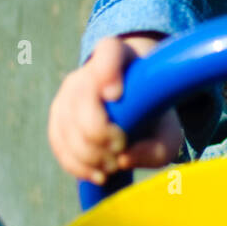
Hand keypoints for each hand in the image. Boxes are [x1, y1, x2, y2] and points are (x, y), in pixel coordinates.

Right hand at [48, 33, 183, 184]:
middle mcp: (88, 70)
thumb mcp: (168, 132)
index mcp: (121, 58)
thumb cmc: (154, 115)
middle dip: (99, 133)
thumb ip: (156, 148)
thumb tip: (123, 159)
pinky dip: (77, 164)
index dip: (107, 71)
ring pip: (67, 125)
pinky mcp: (58, 115)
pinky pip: (58, 142)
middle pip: (82, 99)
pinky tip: (98, 174)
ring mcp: (69, 92)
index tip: (116, 94)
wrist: (135, 107)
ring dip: (89, 154)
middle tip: (120, 148)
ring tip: (113, 165)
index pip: (108, 51)